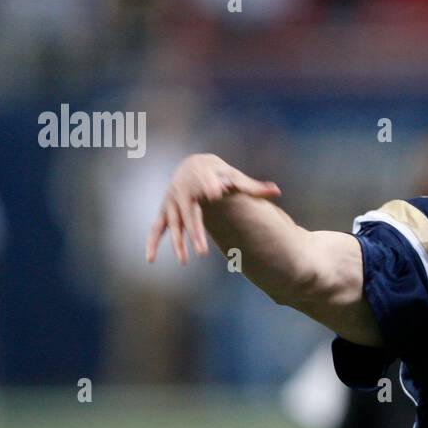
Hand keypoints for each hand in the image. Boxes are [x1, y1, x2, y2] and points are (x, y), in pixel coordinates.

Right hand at [146, 154, 280, 263]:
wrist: (194, 166)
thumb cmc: (220, 174)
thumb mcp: (235, 177)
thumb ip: (254, 187)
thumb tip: (278, 192)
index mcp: (202, 178)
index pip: (207, 183)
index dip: (210, 186)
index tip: (216, 192)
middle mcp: (183, 190)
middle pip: (189, 213)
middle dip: (195, 232)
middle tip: (202, 252)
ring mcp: (172, 201)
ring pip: (173, 223)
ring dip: (178, 242)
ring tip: (185, 261)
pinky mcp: (165, 210)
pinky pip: (156, 228)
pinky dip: (152, 243)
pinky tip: (150, 260)